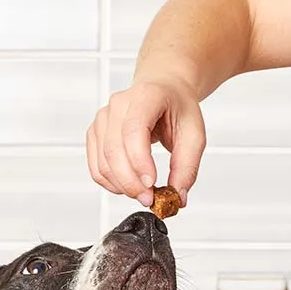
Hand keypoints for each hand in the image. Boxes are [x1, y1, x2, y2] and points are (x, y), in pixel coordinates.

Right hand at [86, 76, 206, 206]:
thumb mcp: (194, 134)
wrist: (164, 91)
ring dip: (121, 186)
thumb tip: (177, 197)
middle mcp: (119, 104)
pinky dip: (110, 183)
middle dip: (131, 182)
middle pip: (114, 150)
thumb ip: (187, 167)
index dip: (140, 161)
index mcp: (146, 96)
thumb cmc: (178, 107)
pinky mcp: (96, 133)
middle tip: (150, 199)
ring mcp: (103, 118)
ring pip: (103, 162)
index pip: (134, 130)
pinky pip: (96, 166)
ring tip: (143, 194)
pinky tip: (128, 187)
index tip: (152, 184)